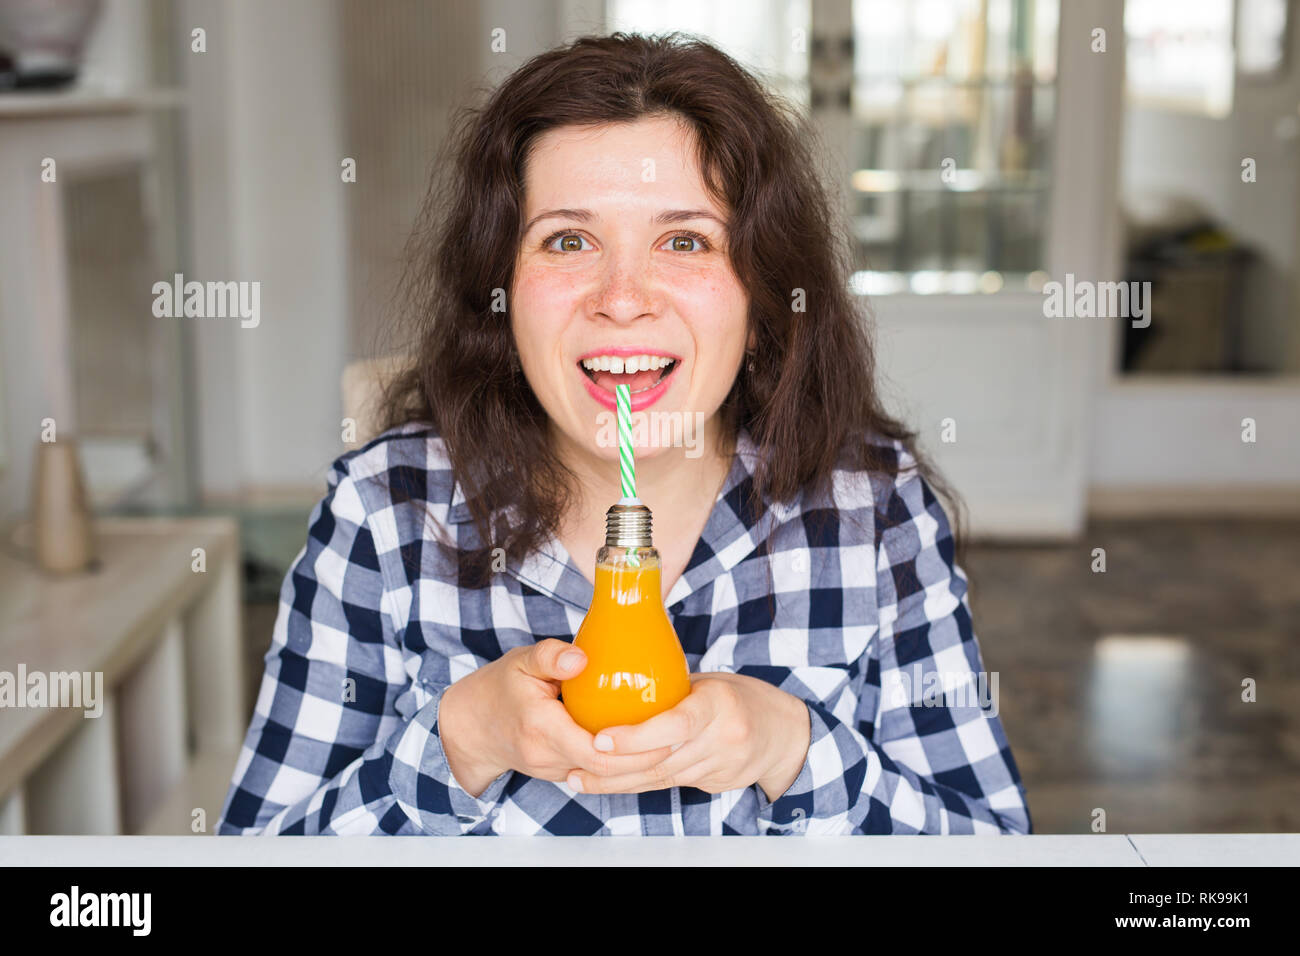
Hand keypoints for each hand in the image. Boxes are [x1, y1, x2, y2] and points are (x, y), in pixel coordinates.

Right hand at [439, 639, 676, 797]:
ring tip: (672, 744)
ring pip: (602, 778)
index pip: (595, 753)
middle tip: (680, 740)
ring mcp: (552, 770)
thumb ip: (550, 657)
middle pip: (606, 772)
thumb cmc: (500, 687)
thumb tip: (581, 657)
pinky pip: (593, 773)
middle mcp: (547, 757)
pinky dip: (619, 764)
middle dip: (645, 762)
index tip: (663, 733)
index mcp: (541, 729)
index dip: (632, 749)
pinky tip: (646, 747)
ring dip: (635, 766)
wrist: (471, 725)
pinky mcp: (559, 772)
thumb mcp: (521, 662)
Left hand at [564, 672, 810, 801]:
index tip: (601, 737)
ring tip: (581, 780)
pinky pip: (670, 785)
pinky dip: (638, 784)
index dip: (636, 736)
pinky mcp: (717, 783)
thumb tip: (617, 678)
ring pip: (660, 779)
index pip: (675, 724)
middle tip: (577, 768)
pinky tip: (610, 783)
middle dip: (613, 768)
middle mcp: (722, 738)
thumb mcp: (710, 683)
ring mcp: (721, 765)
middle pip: (661, 760)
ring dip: (617, 783)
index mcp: (718, 704)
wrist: (785, 734)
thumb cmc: (739, 697)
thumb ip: (671, 688)